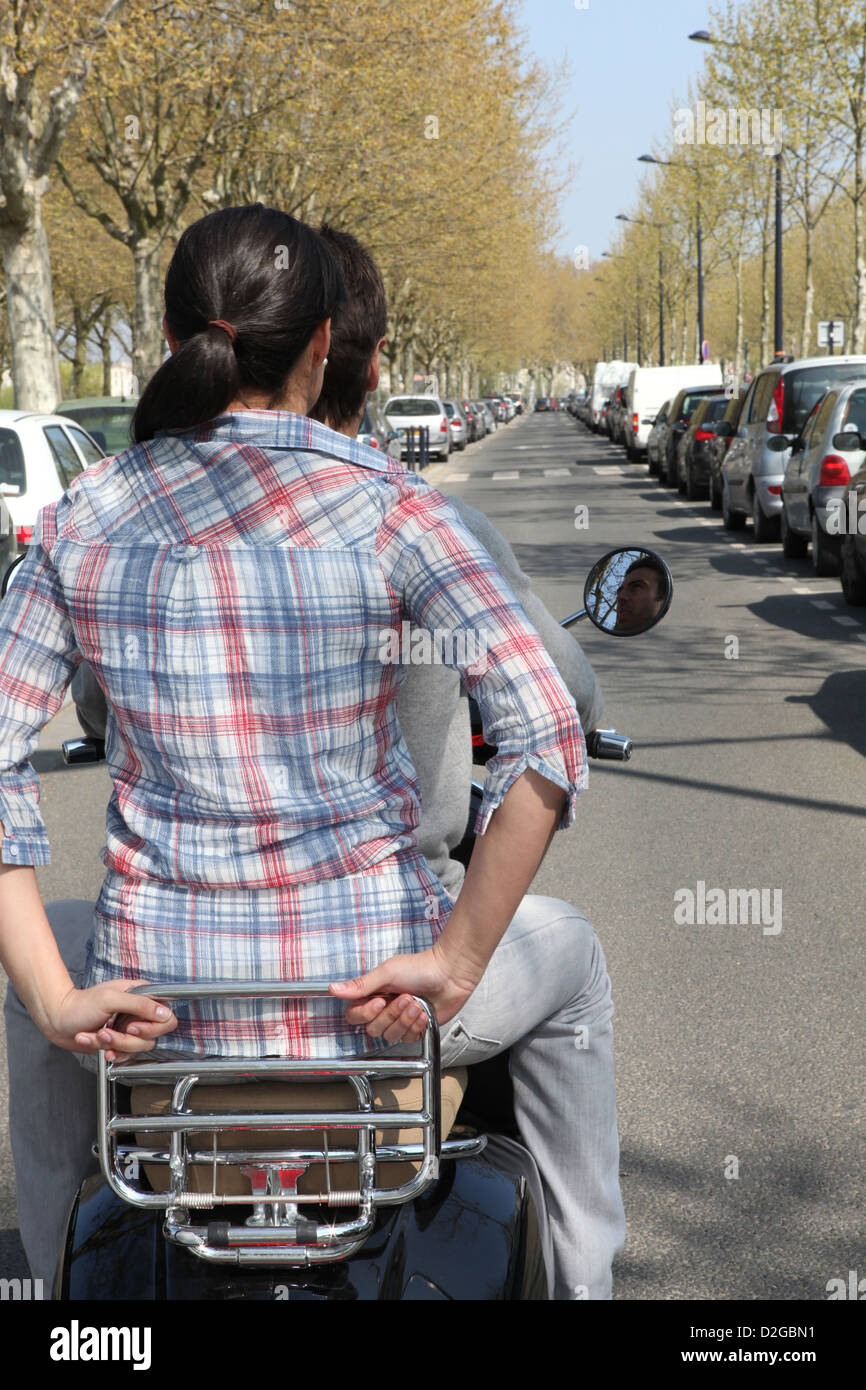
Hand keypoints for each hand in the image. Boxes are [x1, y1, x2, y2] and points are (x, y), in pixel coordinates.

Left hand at [49, 980, 177, 1060]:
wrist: (58, 1019)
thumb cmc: (81, 1004)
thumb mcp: (111, 999)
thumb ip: (140, 1004)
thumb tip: (164, 1013)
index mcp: (141, 996)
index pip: (166, 1016)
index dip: (153, 1027)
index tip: (133, 1027)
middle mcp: (138, 1013)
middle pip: (151, 1037)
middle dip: (126, 1039)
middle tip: (109, 1033)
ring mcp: (129, 1028)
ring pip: (136, 1048)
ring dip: (114, 1044)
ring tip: (98, 1035)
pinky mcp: (119, 1042)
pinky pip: (123, 1055)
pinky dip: (107, 1050)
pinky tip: (94, 1040)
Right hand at [329, 943, 481, 1043]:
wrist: (450, 973)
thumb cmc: (420, 967)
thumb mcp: (387, 973)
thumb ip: (361, 985)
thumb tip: (333, 988)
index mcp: (373, 994)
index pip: (355, 1015)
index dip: (366, 1013)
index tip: (380, 1001)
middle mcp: (384, 1008)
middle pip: (373, 1028)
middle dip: (391, 1014)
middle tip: (406, 997)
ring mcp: (400, 1019)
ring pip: (391, 1036)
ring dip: (405, 1019)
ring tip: (417, 1002)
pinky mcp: (416, 1028)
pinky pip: (408, 1038)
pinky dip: (417, 1025)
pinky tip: (424, 1011)